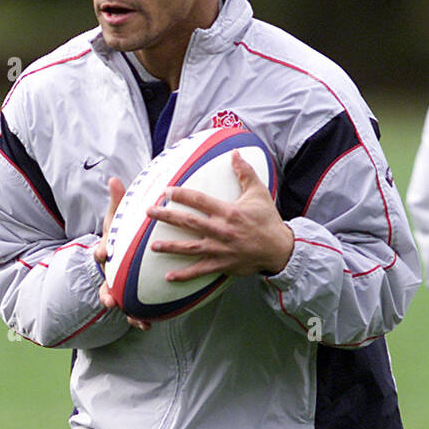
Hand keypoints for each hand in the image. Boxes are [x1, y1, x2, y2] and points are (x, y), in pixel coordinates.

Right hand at [95, 176, 150, 329]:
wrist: (119, 251)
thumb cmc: (119, 233)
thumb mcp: (117, 217)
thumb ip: (117, 202)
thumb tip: (114, 179)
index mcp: (107, 251)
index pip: (101, 251)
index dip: (102, 252)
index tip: (105, 252)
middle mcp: (109, 272)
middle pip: (104, 283)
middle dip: (106, 291)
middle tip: (109, 298)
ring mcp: (117, 286)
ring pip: (117, 300)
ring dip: (123, 310)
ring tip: (131, 318)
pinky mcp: (129, 296)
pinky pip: (133, 310)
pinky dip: (137, 319)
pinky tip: (146, 325)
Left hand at [145, 150, 293, 281]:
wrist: (279, 249)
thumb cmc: (267, 220)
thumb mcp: (258, 193)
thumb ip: (245, 172)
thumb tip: (235, 152)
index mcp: (228, 212)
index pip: (200, 201)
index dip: (181, 195)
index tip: (166, 191)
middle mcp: (221, 231)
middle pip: (189, 222)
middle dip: (167, 217)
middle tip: (149, 212)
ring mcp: (220, 250)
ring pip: (190, 248)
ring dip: (170, 247)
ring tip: (152, 245)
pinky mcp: (222, 265)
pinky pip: (199, 271)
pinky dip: (183, 275)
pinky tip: (168, 276)